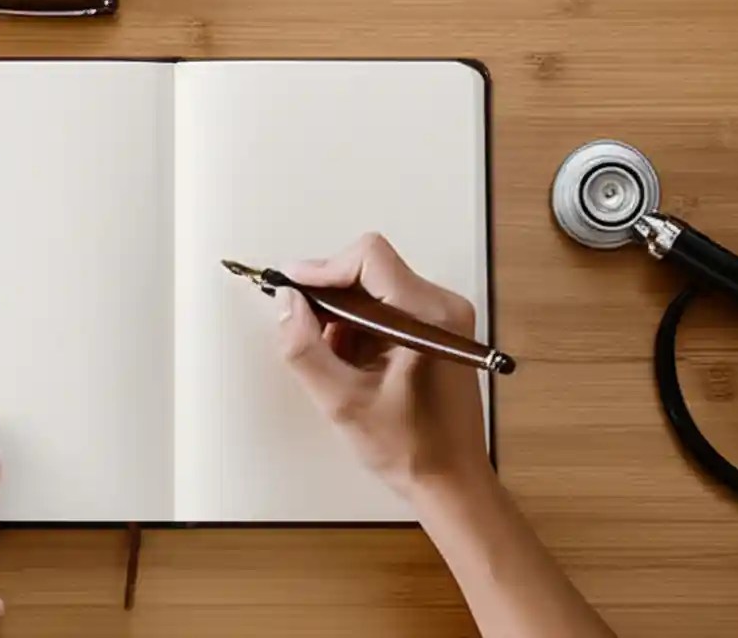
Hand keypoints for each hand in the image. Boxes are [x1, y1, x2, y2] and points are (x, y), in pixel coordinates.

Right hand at [276, 233, 489, 498]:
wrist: (451, 481)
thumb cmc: (408, 447)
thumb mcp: (342, 401)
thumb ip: (304, 347)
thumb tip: (286, 301)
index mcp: (427, 315)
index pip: (368, 257)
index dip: (322, 269)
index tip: (291, 292)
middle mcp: (442, 305)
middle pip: (369, 270)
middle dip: (330, 300)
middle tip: (306, 335)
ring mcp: (442, 317)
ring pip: (374, 290)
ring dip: (343, 319)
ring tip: (336, 364)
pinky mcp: (437, 331)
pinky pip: (386, 309)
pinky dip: (360, 330)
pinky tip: (354, 367)